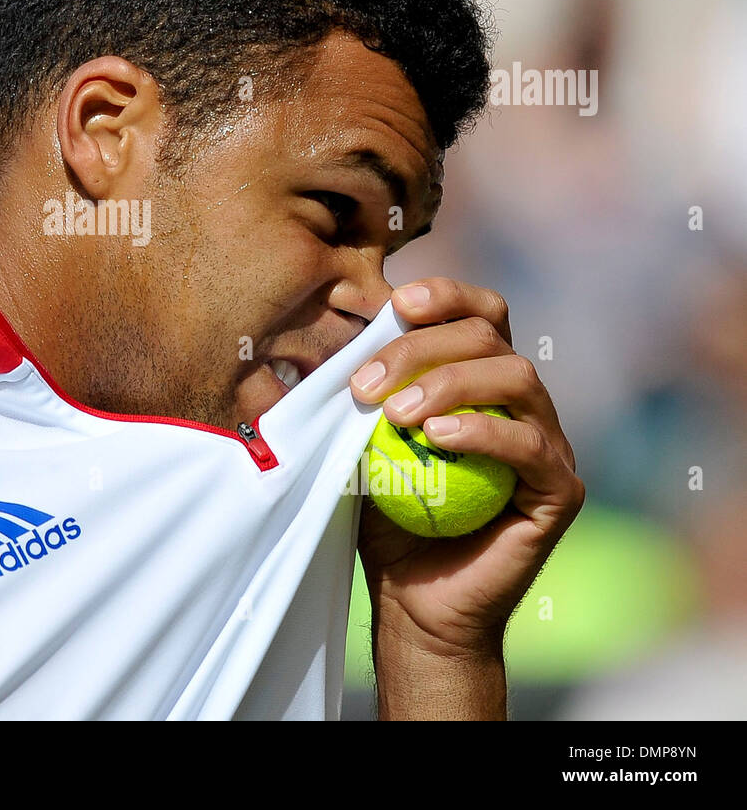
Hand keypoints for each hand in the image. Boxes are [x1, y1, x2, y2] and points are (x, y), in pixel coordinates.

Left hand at [349, 278, 585, 659]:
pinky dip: (482, 430)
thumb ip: (367, 393)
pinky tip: (437, 437)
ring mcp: (548, 443)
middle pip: (489, 337)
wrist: (413, 602)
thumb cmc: (387, 517)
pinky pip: (530, 444)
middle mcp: (523, 404)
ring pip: (516, 377)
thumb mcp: (365, 442)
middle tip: (364, 385)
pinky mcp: (559, 489)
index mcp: (482, 381)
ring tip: (396, 414)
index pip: (479, 314)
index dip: (446, 295)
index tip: (395, 302)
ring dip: (450, 383)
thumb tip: (337, 336)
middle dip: (421, 347)